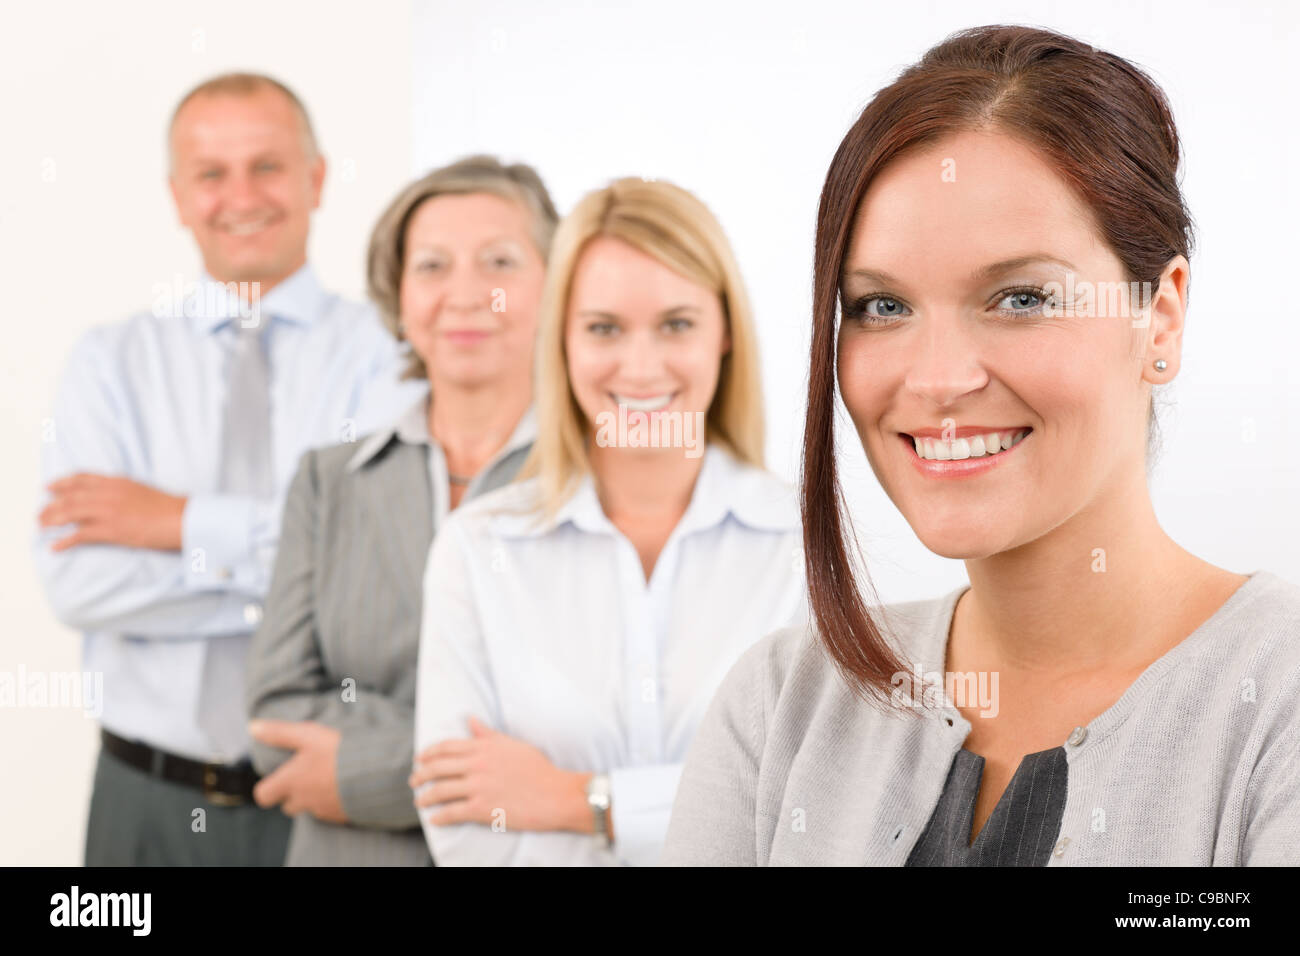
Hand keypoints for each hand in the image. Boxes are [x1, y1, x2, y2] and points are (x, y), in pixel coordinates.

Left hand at [40, 473, 185, 550]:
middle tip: (40, 514)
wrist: (181, 518)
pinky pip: (79, 535)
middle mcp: (108, 493)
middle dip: (51, 505)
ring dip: (52, 520)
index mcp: (117, 482)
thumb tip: (112, 498)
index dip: (62, 482)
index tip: (50, 487)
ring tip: (41, 527)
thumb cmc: (168, 508)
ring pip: (69, 512)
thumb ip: (123, 491)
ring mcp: (108, 511)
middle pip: (70, 496)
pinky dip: (64, 542)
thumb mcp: (141, 491)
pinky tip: (55, 547)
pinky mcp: (110, 529)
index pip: (82, 478)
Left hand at [249, 719, 347, 823]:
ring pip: (310, 808)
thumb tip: (252, 727)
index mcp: (290, 782)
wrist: (376, 772)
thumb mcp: (308, 735)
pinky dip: (334, 801)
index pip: (263, 795)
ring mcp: (323, 811)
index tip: (278, 775)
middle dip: (293, 793)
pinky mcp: (343, 816)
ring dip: (314, 797)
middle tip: (307, 774)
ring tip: (330, 778)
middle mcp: (303, 801)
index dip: (267, 787)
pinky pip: (332, 812)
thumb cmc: (338, 752)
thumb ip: (279, 732)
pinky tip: (347, 786)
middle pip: (287, 805)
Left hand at [409, 716, 590, 832]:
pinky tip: (435, 820)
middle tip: (414, 781)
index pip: (446, 747)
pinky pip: (452, 813)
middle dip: (420, 775)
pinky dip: (439, 817)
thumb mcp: (512, 745)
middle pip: (437, 768)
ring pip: (440, 791)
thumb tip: (471, 721)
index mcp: (483, 747)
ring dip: (425, 797)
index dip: (429, 753)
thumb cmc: (538, 769)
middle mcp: (477, 765)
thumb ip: (488, 735)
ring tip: (420, 801)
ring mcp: (478, 787)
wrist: (555, 794)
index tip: (420, 759)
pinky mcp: (481, 809)